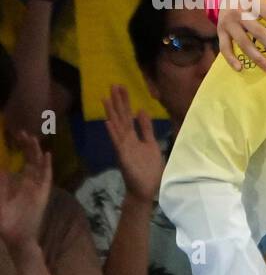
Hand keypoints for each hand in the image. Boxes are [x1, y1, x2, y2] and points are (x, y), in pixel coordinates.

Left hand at [0, 132, 51, 250]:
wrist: (16, 237)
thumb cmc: (6, 221)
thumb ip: (1, 186)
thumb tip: (0, 168)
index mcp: (19, 183)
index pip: (21, 162)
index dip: (20, 149)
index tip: (15, 136)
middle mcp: (30, 183)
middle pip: (31, 160)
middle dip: (28, 146)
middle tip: (22, 132)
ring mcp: (37, 188)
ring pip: (38, 165)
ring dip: (36, 152)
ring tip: (33, 138)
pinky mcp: (42, 194)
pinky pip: (46, 178)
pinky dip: (47, 166)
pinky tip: (46, 155)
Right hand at [102, 84, 163, 202]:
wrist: (146, 189)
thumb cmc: (148, 169)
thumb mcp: (150, 144)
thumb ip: (146, 129)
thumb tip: (141, 111)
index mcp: (133, 137)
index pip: (128, 115)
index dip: (125, 101)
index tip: (121, 86)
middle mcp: (126, 140)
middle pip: (121, 117)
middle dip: (117, 101)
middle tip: (113, 84)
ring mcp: (124, 148)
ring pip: (117, 126)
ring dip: (112, 112)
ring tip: (106, 97)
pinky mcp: (124, 157)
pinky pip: (118, 143)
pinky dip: (113, 132)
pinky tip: (108, 122)